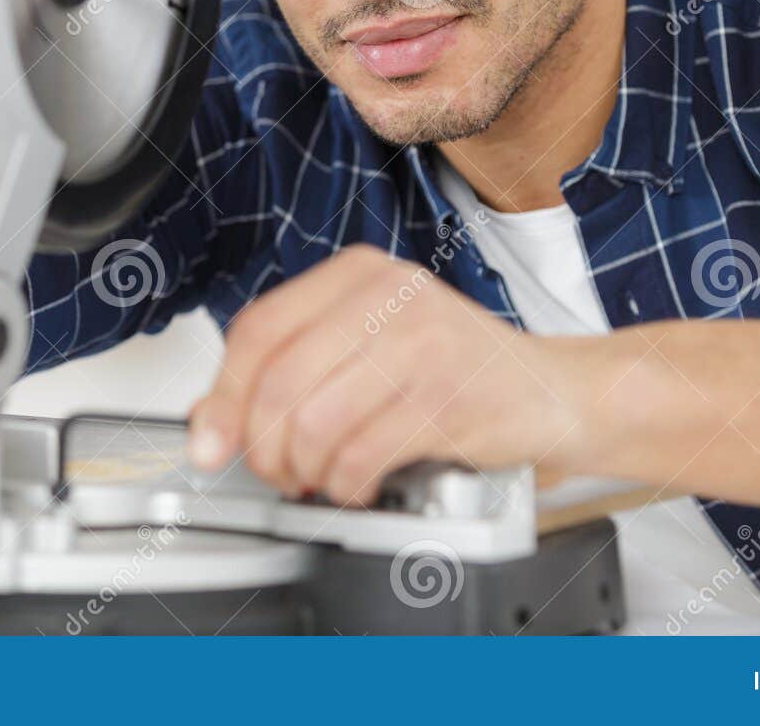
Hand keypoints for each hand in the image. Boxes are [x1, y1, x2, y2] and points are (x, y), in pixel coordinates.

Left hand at [187, 244, 585, 503]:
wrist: (548, 389)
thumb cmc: (453, 368)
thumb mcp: (368, 345)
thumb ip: (292, 370)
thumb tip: (212, 422)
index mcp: (358, 274)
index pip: (259, 330)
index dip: (225, 395)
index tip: (211, 441)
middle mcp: (388, 297)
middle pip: (279, 382)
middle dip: (264, 447)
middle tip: (276, 470)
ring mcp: (421, 343)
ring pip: (314, 423)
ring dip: (305, 471)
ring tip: (318, 478)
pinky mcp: (446, 398)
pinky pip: (361, 455)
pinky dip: (347, 485)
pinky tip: (357, 483)